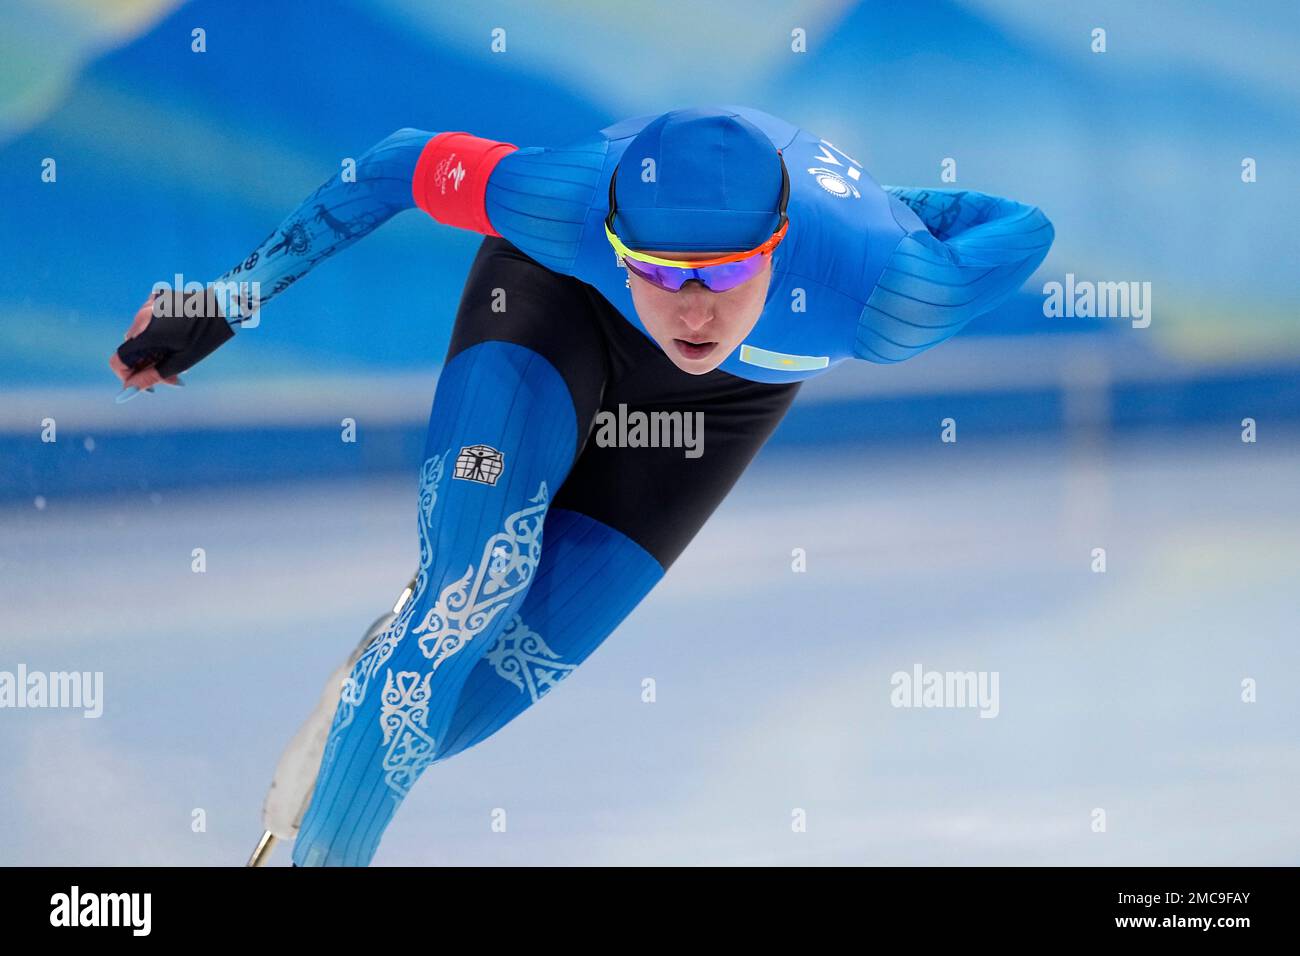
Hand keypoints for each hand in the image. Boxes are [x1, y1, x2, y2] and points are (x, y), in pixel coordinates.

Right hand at [110, 289, 233, 400]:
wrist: (224, 306)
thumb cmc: (206, 336)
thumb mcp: (182, 361)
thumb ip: (154, 375)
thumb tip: (131, 387)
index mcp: (146, 334)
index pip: (119, 360)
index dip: (127, 376)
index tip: (141, 385)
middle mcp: (142, 317)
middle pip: (133, 350)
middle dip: (149, 366)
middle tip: (174, 377)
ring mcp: (148, 305)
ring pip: (142, 336)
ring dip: (156, 350)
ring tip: (181, 354)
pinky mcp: (156, 298)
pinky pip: (149, 320)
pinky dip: (160, 332)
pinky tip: (179, 335)